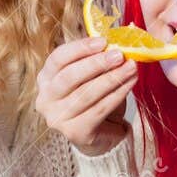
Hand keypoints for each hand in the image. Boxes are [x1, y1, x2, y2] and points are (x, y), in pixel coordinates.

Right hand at [34, 36, 138, 156]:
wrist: (100, 134)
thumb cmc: (94, 99)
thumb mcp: (91, 76)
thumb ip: (96, 59)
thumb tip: (115, 42)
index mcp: (46, 79)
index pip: (58, 58)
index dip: (80, 48)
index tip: (103, 41)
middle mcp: (46, 99)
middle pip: (69, 76)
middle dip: (97, 64)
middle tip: (119, 55)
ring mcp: (58, 118)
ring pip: (86, 93)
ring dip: (112, 78)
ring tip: (130, 68)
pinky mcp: (75, 132)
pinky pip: (99, 109)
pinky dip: (117, 95)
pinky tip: (129, 84)